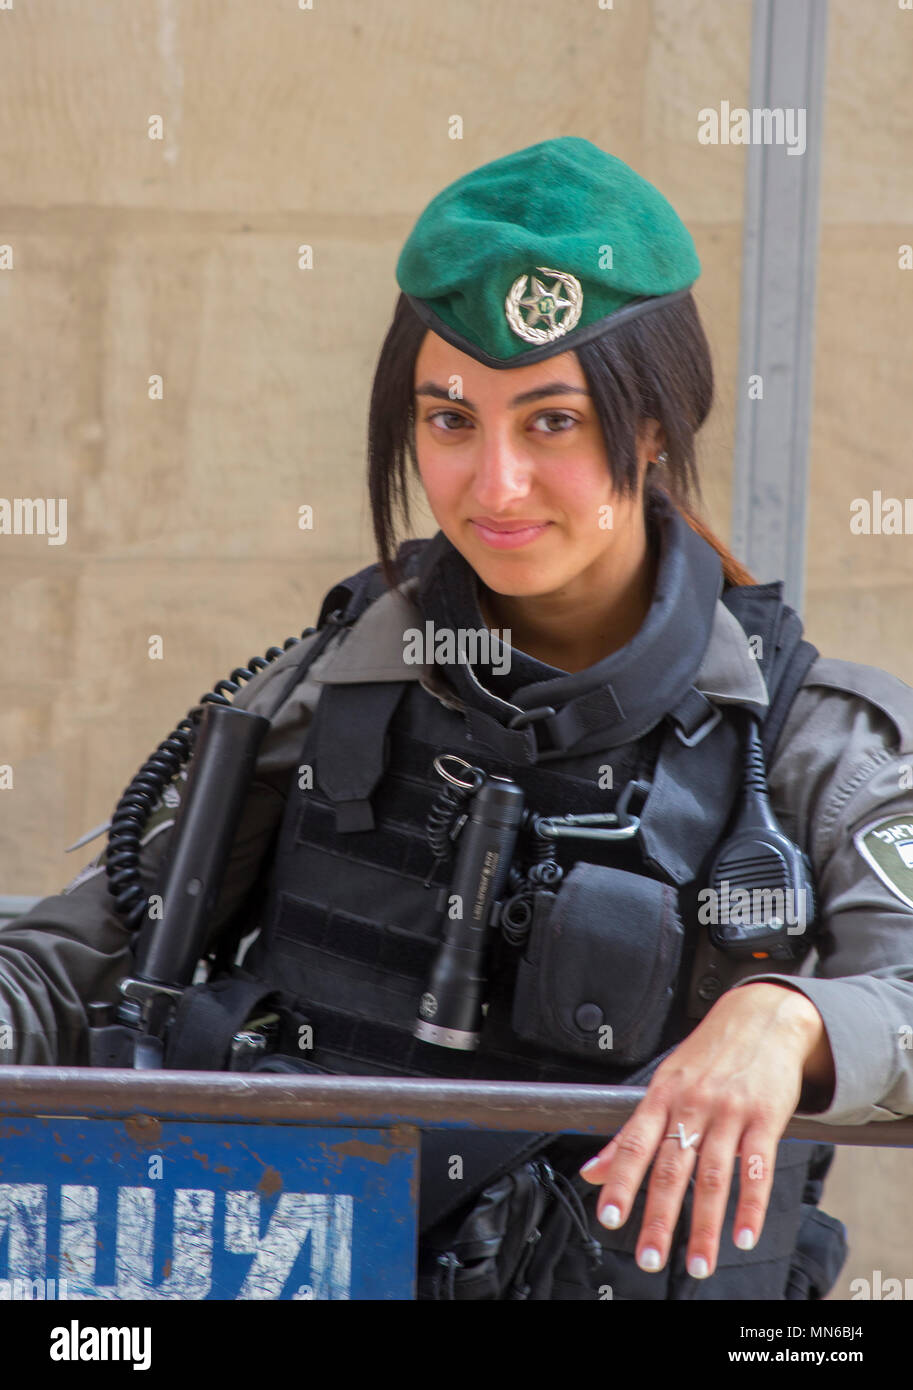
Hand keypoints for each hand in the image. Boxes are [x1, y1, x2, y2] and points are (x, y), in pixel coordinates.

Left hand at [578, 983, 831, 1279]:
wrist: (761, 1016)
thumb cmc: (709, 1054)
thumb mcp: (663, 1083)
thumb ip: (631, 1131)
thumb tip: (593, 1170)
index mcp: (662, 1097)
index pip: (634, 1144)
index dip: (619, 1181)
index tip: (609, 1217)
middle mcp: (692, 1104)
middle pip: (672, 1168)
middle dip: (659, 1218)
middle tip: (650, 1258)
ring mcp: (729, 1111)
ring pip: (713, 1175)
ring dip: (706, 1225)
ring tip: (699, 1263)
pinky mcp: (764, 1117)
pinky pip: (757, 1166)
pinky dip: (751, 1205)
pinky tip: (744, 1234)